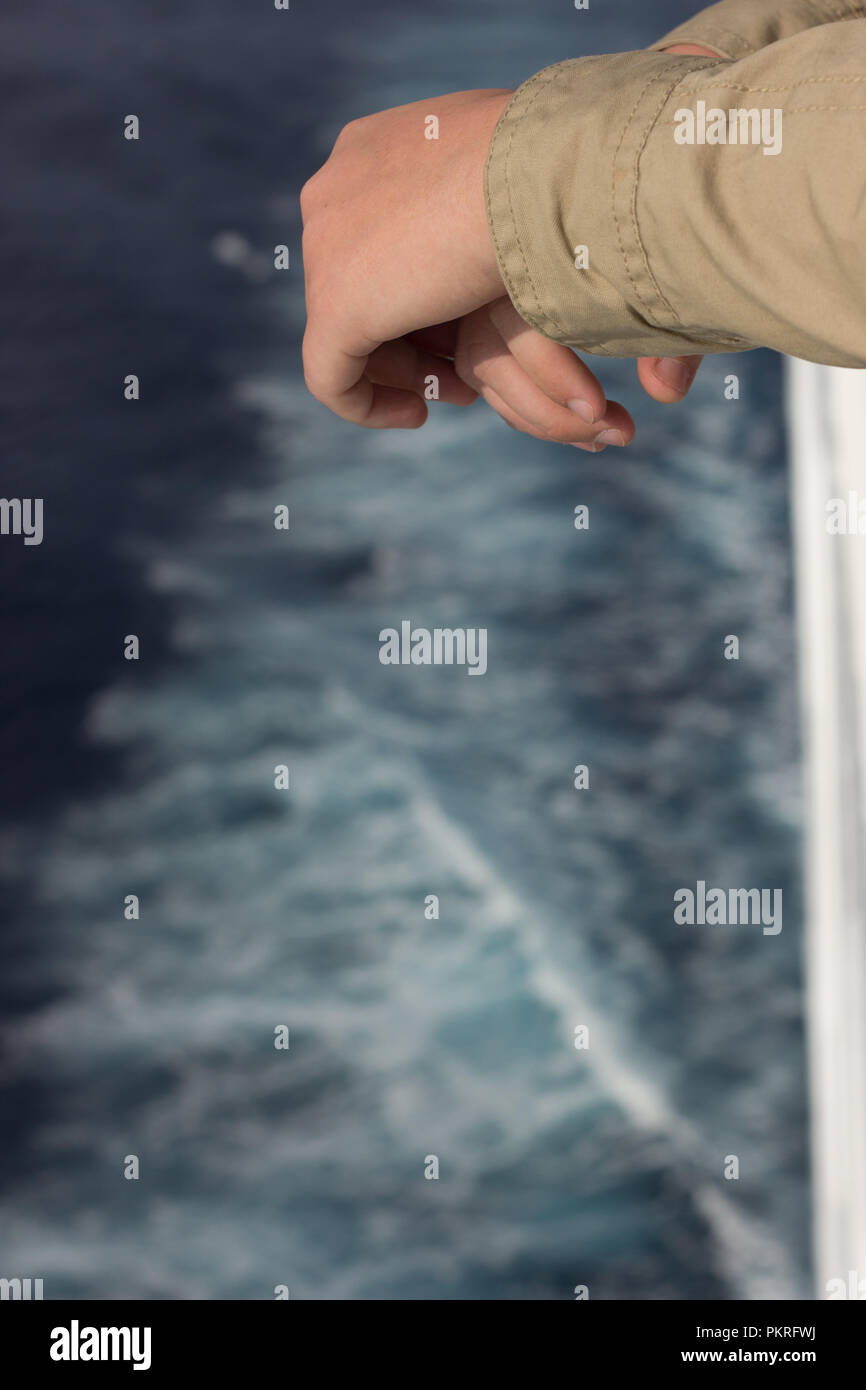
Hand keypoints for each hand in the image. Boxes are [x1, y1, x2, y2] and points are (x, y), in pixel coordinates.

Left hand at [301, 89, 512, 428]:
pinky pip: (331, 377)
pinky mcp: (334, 308)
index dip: (420, 286)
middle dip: (408, 334)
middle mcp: (334, 191)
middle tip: (461, 368)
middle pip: (360, 283)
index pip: (380, 233)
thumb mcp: (518, 164)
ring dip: (398, 370)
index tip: (466, 321)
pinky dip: (368, 405)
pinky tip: (416, 414)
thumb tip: (505, 209)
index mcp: (371, 149)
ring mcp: (325, 248)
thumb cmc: (550, 163)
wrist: (537, 174)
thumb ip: (490, 190)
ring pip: (344, 330)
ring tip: (452, 393)